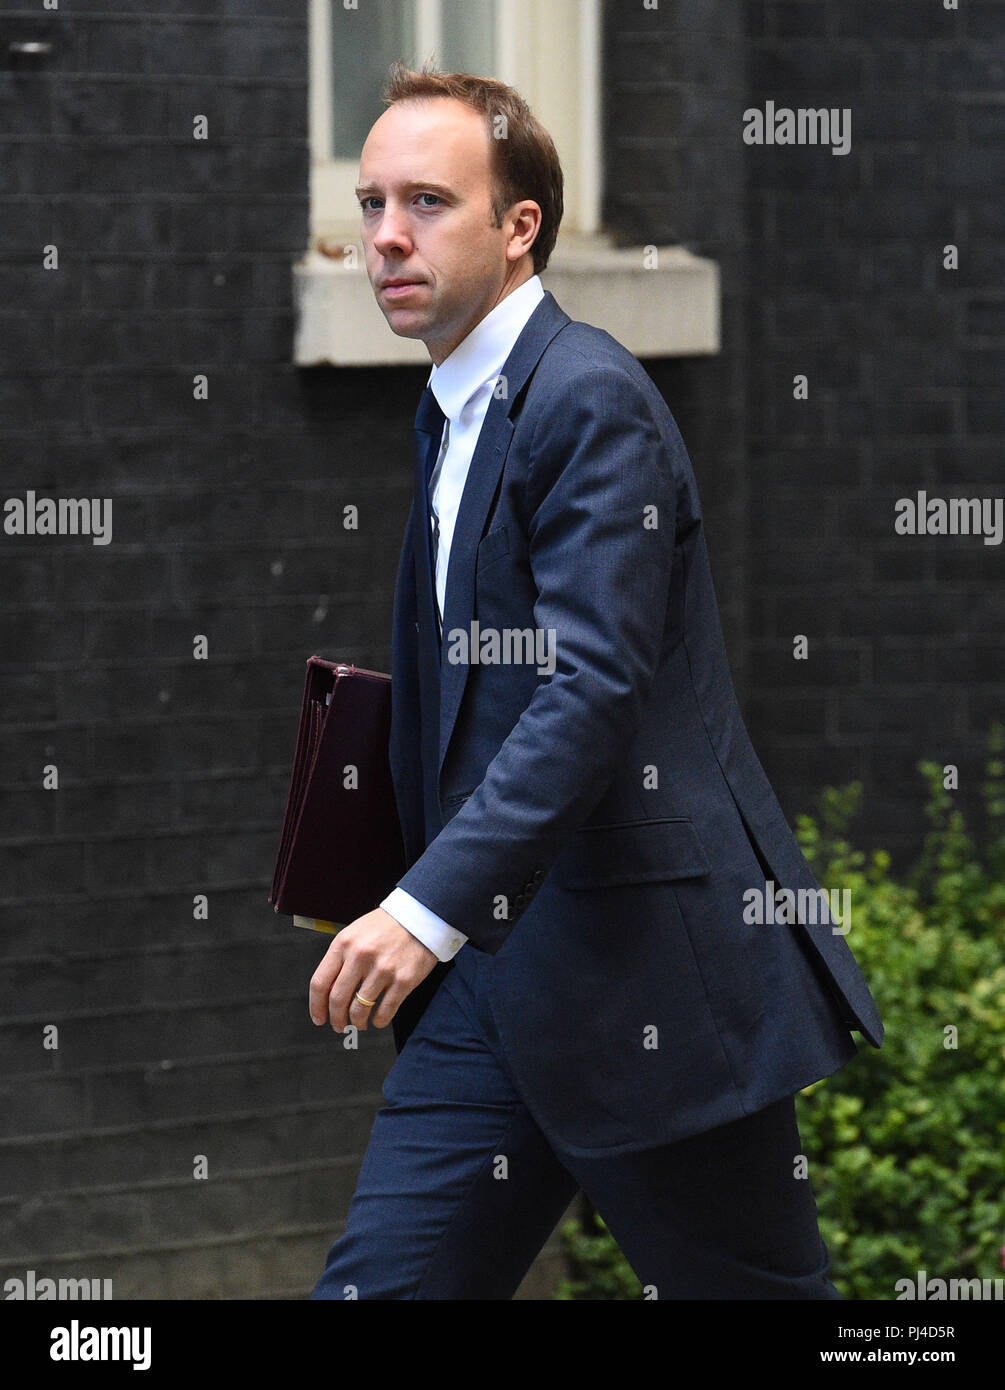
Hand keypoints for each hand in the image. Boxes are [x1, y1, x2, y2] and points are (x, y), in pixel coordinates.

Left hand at [308, 907, 437, 1032]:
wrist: (419, 918)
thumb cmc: (384, 927)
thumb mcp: (355, 934)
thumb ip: (340, 959)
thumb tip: (330, 993)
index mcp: (343, 944)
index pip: (320, 982)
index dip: (316, 1006)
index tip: (319, 1018)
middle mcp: (360, 956)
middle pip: (337, 1000)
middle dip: (336, 1019)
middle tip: (339, 1026)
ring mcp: (383, 969)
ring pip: (360, 1010)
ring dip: (357, 1023)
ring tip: (360, 1023)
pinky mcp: (403, 980)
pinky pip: (385, 1011)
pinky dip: (379, 1021)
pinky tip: (378, 1019)